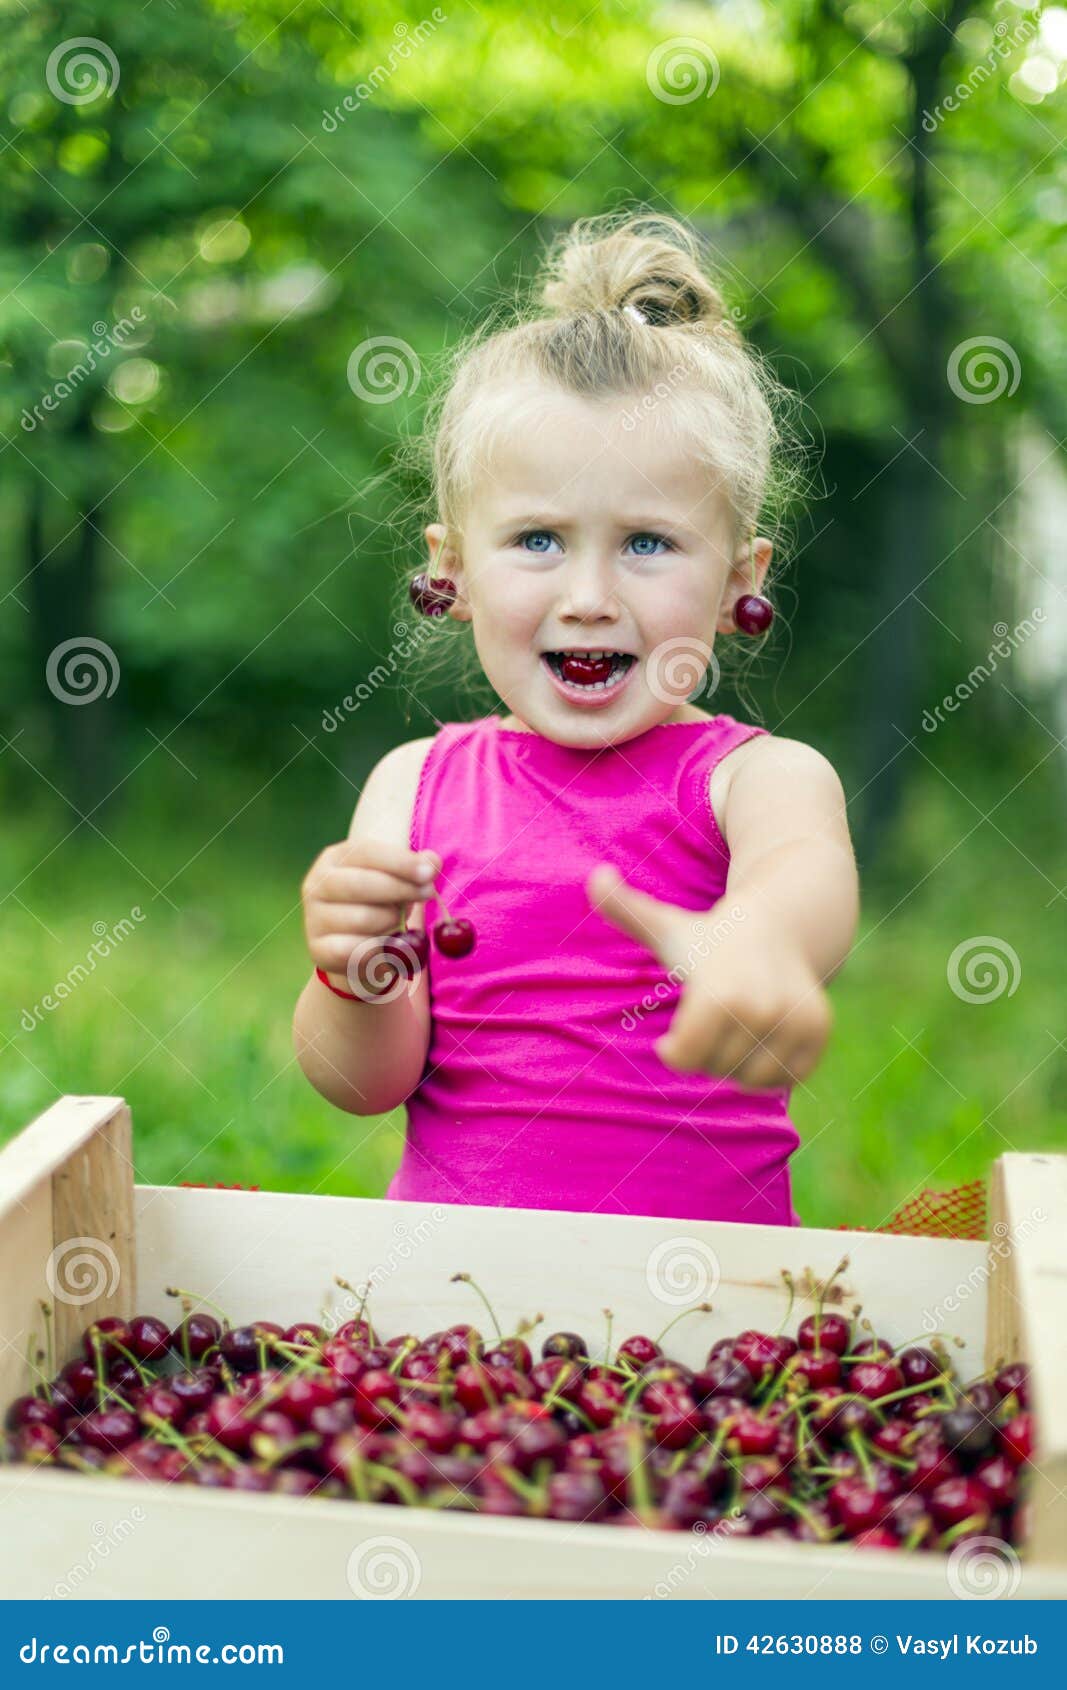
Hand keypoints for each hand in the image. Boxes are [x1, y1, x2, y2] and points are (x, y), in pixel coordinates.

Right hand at [302, 839, 440, 988]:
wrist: (359, 951)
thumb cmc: (380, 905)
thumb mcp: (399, 882)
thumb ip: (417, 870)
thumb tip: (432, 860)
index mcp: (335, 859)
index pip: (365, 851)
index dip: (399, 861)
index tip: (429, 873)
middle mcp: (317, 885)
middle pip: (361, 883)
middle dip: (400, 889)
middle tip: (427, 894)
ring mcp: (314, 918)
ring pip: (362, 919)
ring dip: (390, 923)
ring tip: (396, 924)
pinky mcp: (318, 950)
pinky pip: (354, 950)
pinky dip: (377, 949)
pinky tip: (385, 946)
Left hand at [587, 864, 831, 1089]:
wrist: (780, 923)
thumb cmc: (709, 935)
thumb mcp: (664, 925)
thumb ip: (623, 907)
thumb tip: (595, 876)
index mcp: (716, 993)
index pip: (685, 1059)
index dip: (673, 1051)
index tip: (671, 1038)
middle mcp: (761, 1009)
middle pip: (716, 1069)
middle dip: (707, 1052)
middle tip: (713, 1019)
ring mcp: (794, 1021)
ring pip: (751, 1079)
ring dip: (737, 1064)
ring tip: (737, 1026)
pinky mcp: (818, 1031)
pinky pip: (784, 1078)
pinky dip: (771, 1068)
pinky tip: (762, 1035)